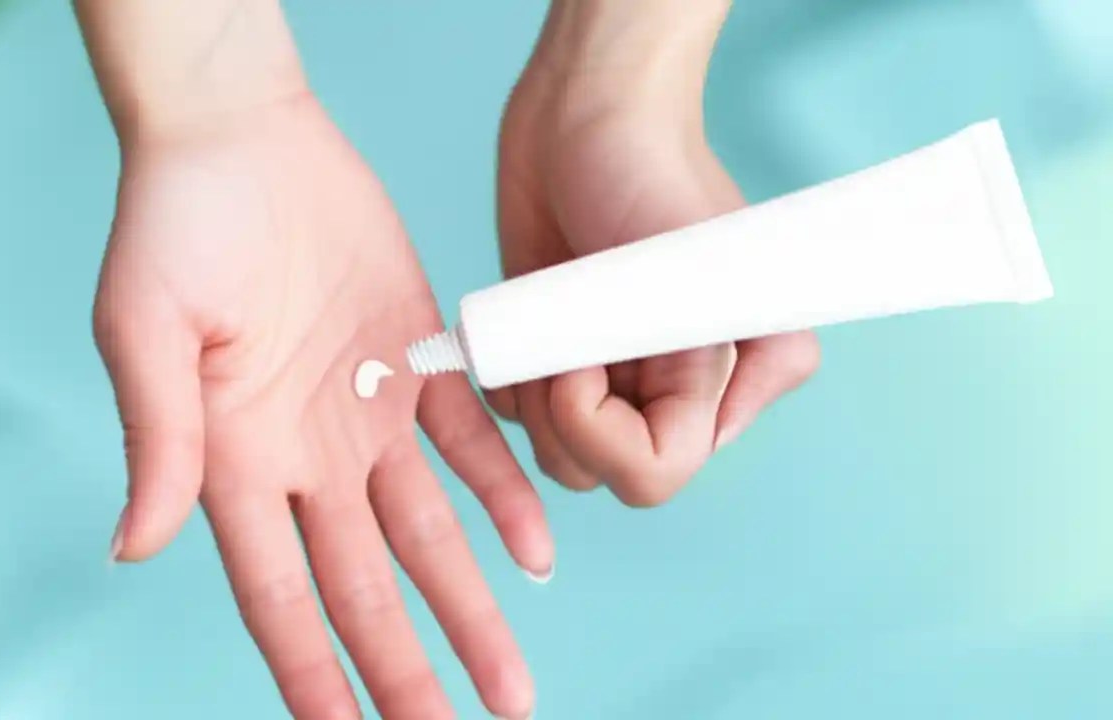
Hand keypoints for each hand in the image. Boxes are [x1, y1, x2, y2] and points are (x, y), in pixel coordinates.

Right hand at [94, 95, 549, 718]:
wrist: (243, 137)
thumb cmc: (174, 225)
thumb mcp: (144, 330)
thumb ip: (158, 438)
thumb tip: (135, 546)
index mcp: (234, 462)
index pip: (278, 595)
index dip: (311, 672)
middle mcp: (307, 459)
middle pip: (365, 588)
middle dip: (405, 671)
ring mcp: (367, 416)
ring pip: (429, 536)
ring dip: (471, 609)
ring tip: (511, 688)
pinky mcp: (418, 362)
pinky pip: (473, 445)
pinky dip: (505, 497)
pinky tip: (538, 556)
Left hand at [491, 0, 819, 506]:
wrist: (588, 117)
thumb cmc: (657, 177)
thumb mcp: (719, 275)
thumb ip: (743, 370)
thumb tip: (702, 441)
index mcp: (710, 384)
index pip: (655, 474)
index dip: (606, 436)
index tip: (584, 359)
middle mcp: (656, 391)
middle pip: (597, 472)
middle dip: (563, 418)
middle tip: (564, 338)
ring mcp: (601, 375)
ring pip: (552, 450)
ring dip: (531, 396)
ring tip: (548, 318)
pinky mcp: (548, 350)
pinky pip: (515, 409)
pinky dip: (507, 373)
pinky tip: (527, 313)